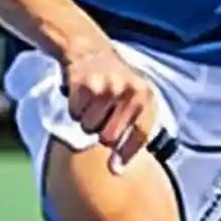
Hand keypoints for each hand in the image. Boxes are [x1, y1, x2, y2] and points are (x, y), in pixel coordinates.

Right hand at [62, 45, 157, 174]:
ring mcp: (106, 85)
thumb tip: (116, 171)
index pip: (140, 135)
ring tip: (93, 101)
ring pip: (88, 127)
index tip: (114, 168)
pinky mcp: (84, 82)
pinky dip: (74, 109)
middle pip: (108, 138)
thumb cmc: (114, 83)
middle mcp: (129, 90)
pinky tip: (81, 95)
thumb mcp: (133, 101)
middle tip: (102, 115)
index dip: (127, 153)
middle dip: (101, 132)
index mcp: (146, 96)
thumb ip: (130, 136)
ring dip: (86, 120)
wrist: (90, 48)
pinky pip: (74, 114)